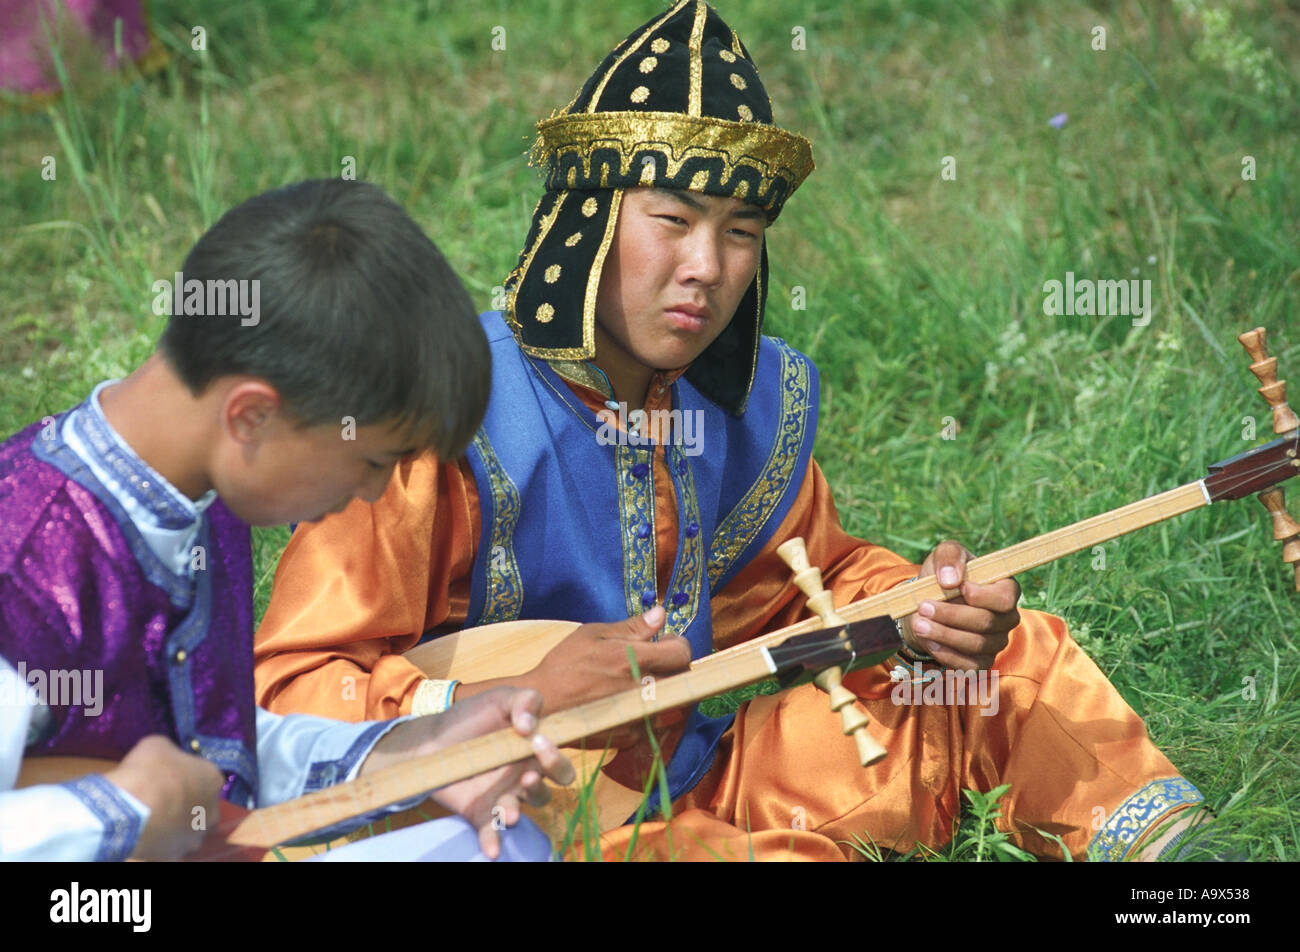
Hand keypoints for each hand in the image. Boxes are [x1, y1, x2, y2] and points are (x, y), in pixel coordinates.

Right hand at [103, 734, 224, 859]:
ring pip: (187, 828)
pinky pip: (169, 845)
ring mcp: (195, 836)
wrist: (130, 809)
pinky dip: (160, 840)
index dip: (186, 774)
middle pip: (200, 804)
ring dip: (174, 823)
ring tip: (151, 817)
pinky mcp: (176, 855)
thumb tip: (168, 758)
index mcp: (214, 779)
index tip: (169, 775)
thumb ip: (170, 753)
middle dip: (185, 801)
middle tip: (161, 797)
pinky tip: (145, 832)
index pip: (205, 775)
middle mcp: (212, 810)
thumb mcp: (158, 746)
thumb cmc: (148, 771)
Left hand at [420, 687, 574, 858]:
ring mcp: (502, 796)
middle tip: (527, 775)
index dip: (555, 757)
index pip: (558, 763)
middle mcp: (522, 777)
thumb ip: (524, 700)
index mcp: (533, 753)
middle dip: (539, 790)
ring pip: (519, 810)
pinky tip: (492, 850)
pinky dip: (493, 841)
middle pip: (547, 790)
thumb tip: (530, 724)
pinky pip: (491, 831)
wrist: (431, 739)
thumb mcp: (499, 698)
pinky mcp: (481, 812)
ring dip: (515, 812)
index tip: (538, 742)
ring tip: (507, 812)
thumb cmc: (471, 717)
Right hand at [522, 605, 690, 748]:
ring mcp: (638, 715)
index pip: (681, 653)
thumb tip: (661, 614)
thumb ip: (632, 627)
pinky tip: (630, 701)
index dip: (677, 645)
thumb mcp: (593, 635)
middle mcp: (641, 689)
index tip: (664, 643)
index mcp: (633, 659)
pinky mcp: (632, 735)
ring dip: (667, 689)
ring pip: (675, 703)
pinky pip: (655, 720)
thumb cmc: (565, 664)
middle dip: (675, 667)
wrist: (543, 705)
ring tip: (645, 681)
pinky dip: (650, 709)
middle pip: (684, 679)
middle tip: (655, 661)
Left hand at [900, 540, 1020, 670]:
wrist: (927, 604)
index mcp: (1006, 589)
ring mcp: (996, 642)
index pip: (1005, 598)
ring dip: (944, 635)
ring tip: (919, 624)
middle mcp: (1006, 618)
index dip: (983, 596)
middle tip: (923, 607)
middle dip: (951, 615)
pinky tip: (928, 641)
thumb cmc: (942, 576)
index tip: (958, 588)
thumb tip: (950, 579)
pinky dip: (947, 654)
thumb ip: (949, 556)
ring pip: (977, 645)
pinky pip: (969, 665)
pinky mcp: (981, 661)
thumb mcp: (943, 555)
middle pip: (986, 622)